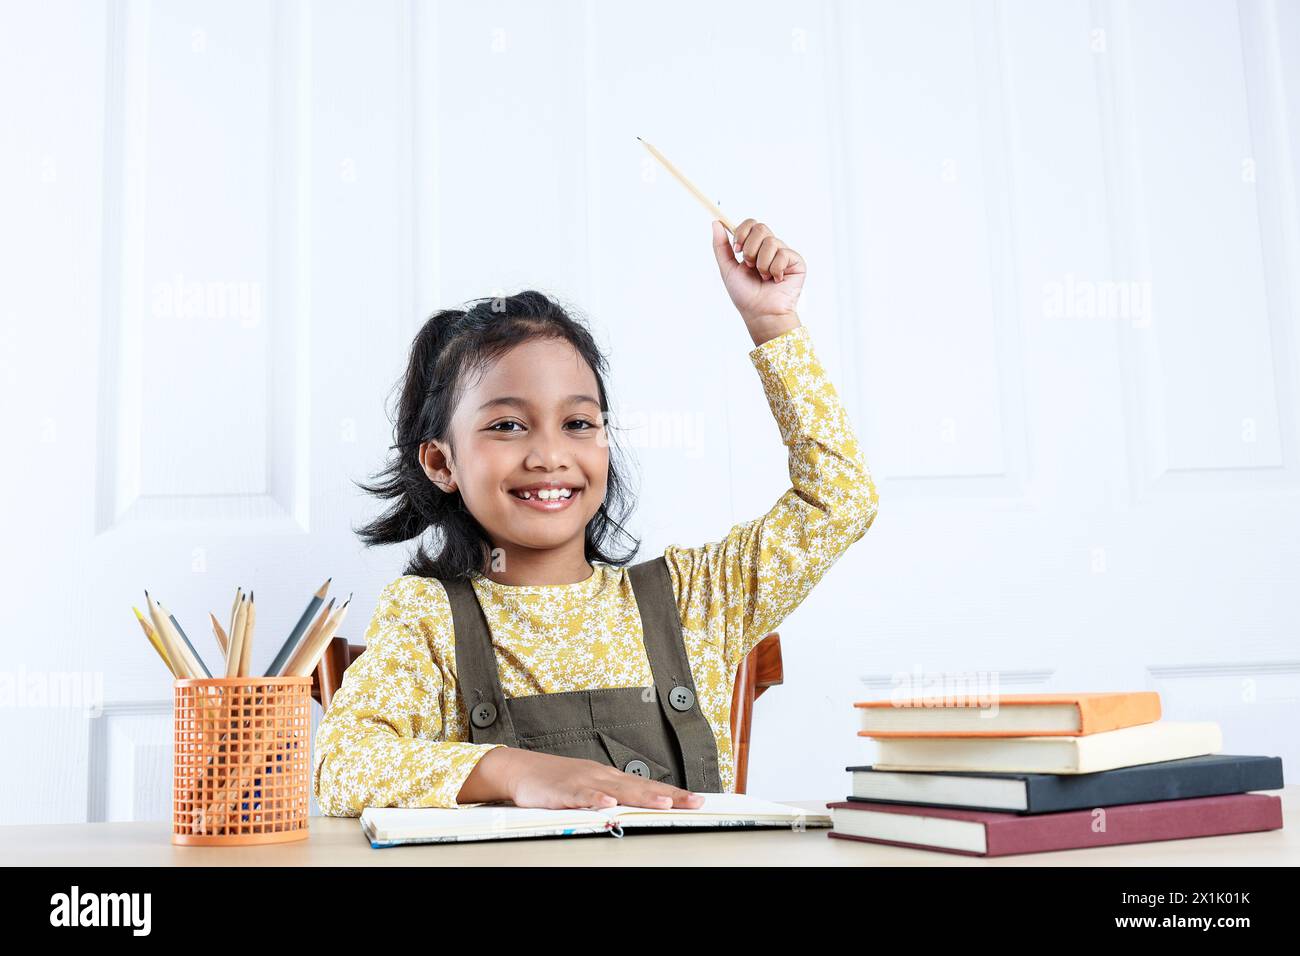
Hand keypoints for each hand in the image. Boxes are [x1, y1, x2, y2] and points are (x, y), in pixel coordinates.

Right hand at [488, 747, 705, 810]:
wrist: (520, 769)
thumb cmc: (556, 782)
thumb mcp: (589, 789)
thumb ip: (612, 797)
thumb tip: (637, 810)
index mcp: (610, 778)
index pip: (648, 785)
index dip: (674, 792)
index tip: (698, 800)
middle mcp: (602, 777)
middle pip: (641, 787)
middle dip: (669, 795)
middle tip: (694, 803)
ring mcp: (584, 782)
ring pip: (618, 790)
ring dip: (642, 796)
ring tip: (664, 803)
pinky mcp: (563, 791)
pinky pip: (582, 795)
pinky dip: (596, 799)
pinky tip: (609, 804)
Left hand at [711, 218, 805, 334]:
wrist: (760, 313)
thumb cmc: (745, 295)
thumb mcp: (727, 268)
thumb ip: (721, 246)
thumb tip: (716, 223)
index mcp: (755, 246)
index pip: (751, 224)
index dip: (742, 232)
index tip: (737, 250)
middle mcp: (770, 247)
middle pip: (760, 228)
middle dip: (750, 250)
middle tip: (750, 267)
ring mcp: (784, 253)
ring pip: (771, 242)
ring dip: (761, 264)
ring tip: (764, 277)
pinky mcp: (796, 261)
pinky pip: (783, 253)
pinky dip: (775, 269)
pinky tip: (776, 280)